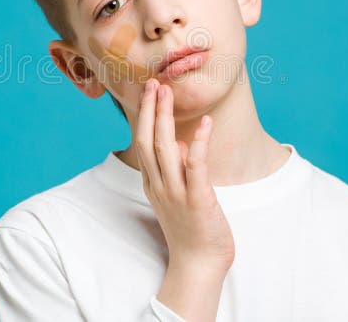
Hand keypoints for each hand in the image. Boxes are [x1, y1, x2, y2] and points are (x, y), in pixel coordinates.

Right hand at [135, 78, 235, 272]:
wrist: (199, 265)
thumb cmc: (192, 229)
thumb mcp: (179, 195)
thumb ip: (177, 169)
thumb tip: (181, 143)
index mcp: (154, 184)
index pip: (143, 143)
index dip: (145, 116)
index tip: (149, 91)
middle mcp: (160, 186)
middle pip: (148, 141)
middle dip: (150, 110)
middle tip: (153, 83)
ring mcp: (176, 193)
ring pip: (165, 149)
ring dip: (165, 119)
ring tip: (168, 92)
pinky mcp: (197, 200)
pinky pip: (195, 167)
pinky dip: (198, 143)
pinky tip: (204, 123)